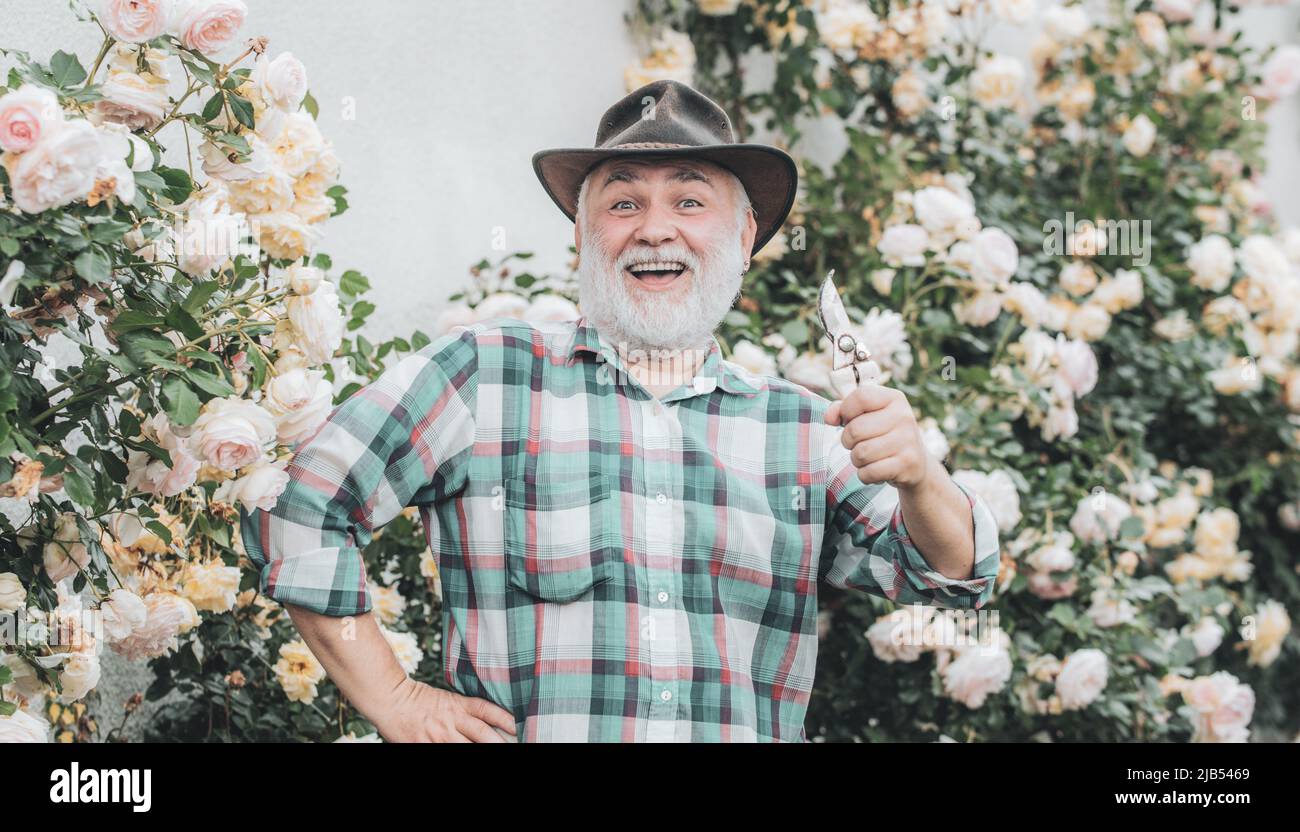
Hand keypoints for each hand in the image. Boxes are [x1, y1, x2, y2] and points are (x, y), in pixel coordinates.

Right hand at [372, 678, 518, 742]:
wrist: (391, 699)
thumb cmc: (419, 699)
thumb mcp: (447, 699)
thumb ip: (464, 710)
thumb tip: (485, 722)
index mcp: (458, 705)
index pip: (488, 711)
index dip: (505, 719)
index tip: (519, 726)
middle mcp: (452, 720)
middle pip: (482, 733)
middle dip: (499, 743)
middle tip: (516, 744)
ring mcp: (438, 734)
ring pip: (466, 747)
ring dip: (482, 750)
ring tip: (497, 752)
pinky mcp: (424, 745)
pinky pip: (441, 753)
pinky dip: (453, 755)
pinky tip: (463, 756)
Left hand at [823, 383, 931, 489]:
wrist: (916, 464)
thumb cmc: (884, 435)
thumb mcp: (868, 416)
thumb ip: (843, 410)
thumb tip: (829, 417)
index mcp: (894, 398)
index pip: (860, 397)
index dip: (845, 411)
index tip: (848, 420)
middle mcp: (904, 416)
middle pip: (855, 430)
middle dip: (848, 441)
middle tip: (860, 443)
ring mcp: (907, 441)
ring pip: (860, 453)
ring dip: (857, 460)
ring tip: (869, 457)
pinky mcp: (907, 464)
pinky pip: (869, 472)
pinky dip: (865, 475)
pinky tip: (876, 470)